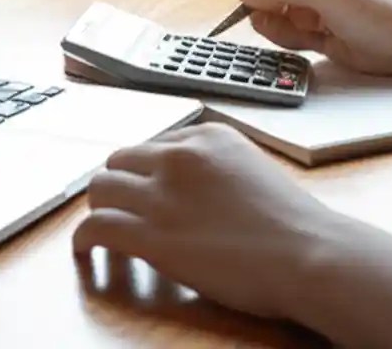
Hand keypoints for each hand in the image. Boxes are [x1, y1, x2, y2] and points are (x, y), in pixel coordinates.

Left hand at [72, 123, 353, 319]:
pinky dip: (83, 238)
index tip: (142, 190)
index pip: (152, 146)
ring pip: (99, 188)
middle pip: (119, 161)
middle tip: (120, 209)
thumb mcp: (253, 171)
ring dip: (98, 208)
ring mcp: (162, 194)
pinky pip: (95, 226)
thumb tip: (193, 188)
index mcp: (207, 137)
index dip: (143, 173)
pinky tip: (86, 249)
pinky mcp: (150, 234)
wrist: (308, 255)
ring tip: (101, 228)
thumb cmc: (295, 226)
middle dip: (117, 185)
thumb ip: (217, 170)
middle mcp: (178, 157)